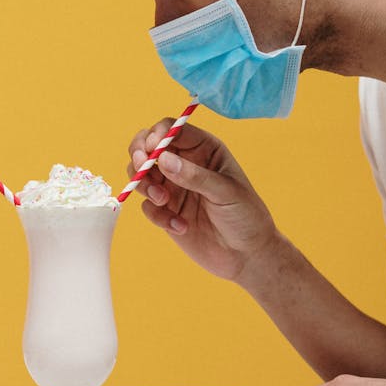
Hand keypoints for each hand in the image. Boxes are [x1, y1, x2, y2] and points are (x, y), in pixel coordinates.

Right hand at [127, 121, 277, 281]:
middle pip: (148, 146)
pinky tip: (180, 226)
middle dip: (139, 155)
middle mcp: (185, 164)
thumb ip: (194, 175)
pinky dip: (157, 215)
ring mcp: (173, 187)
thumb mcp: (225, 192)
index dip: (158, 134)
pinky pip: (147, 206)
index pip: (173, 129)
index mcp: (204, 150)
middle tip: (140, 168)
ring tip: (163, 201)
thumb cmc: (246, 216)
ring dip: (144, 185)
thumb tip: (163, 158)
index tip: (152, 149)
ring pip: (141, 174)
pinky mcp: (165, 210)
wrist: (247, 256)